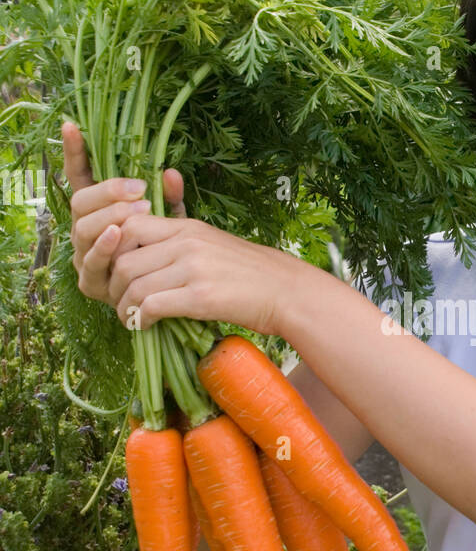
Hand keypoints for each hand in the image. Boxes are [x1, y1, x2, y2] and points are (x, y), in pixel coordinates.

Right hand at [62, 121, 186, 305]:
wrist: (173, 295)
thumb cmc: (168, 251)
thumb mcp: (173, 221)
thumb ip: (171, 198)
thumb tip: (171, 173)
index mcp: (101, 210)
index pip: (80, 177)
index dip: (73, 152)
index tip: (72, 126)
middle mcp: (86, 230)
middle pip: (80, 202)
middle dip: (108, 192)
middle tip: (140, 190)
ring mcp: (84, 256)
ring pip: (82, 229)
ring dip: (109, 217)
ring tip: (137, 211)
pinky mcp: (91, 282)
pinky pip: (91, 261)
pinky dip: (103, 247)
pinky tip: (118, 235)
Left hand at [107, 211, 288, 335]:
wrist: (286, 291)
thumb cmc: (250, 272)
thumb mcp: (213, 243)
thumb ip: (181, 241)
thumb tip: (146, 253)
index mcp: (187, 227)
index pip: (129, 226)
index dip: (113, 249)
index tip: (118, 271)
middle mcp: (187, 243)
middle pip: (124, 259)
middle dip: (113, 285)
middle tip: (119, 301)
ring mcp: (194, 269)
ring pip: (134, 285)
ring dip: (124, 307)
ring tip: (130, 318)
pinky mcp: (201, 297)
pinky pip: (152, 305)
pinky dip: (141, 318)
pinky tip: (146, 325)